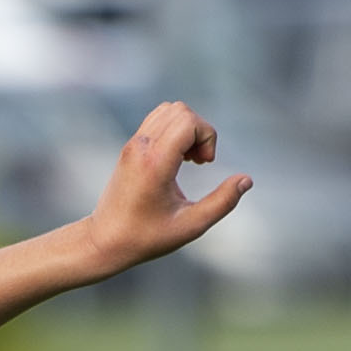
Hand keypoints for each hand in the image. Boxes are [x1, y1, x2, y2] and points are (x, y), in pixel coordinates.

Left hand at [81, 102, 251, 276]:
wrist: (104, 241)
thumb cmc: (145, 237)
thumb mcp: (190, 226)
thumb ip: (222, 202)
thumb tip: (246, 180)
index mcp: (154, 163)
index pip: (187, 120)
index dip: (207, 135)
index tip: (205, 163)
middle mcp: (140, 148)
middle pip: (181, 110)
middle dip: (200, 130)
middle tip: (199, 161)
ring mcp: (132, 145)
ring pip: (169, 110)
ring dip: (188, 128)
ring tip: (189, 158)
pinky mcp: (130, 148)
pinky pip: (158, 119)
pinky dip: (175, 129)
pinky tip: (177, 157)